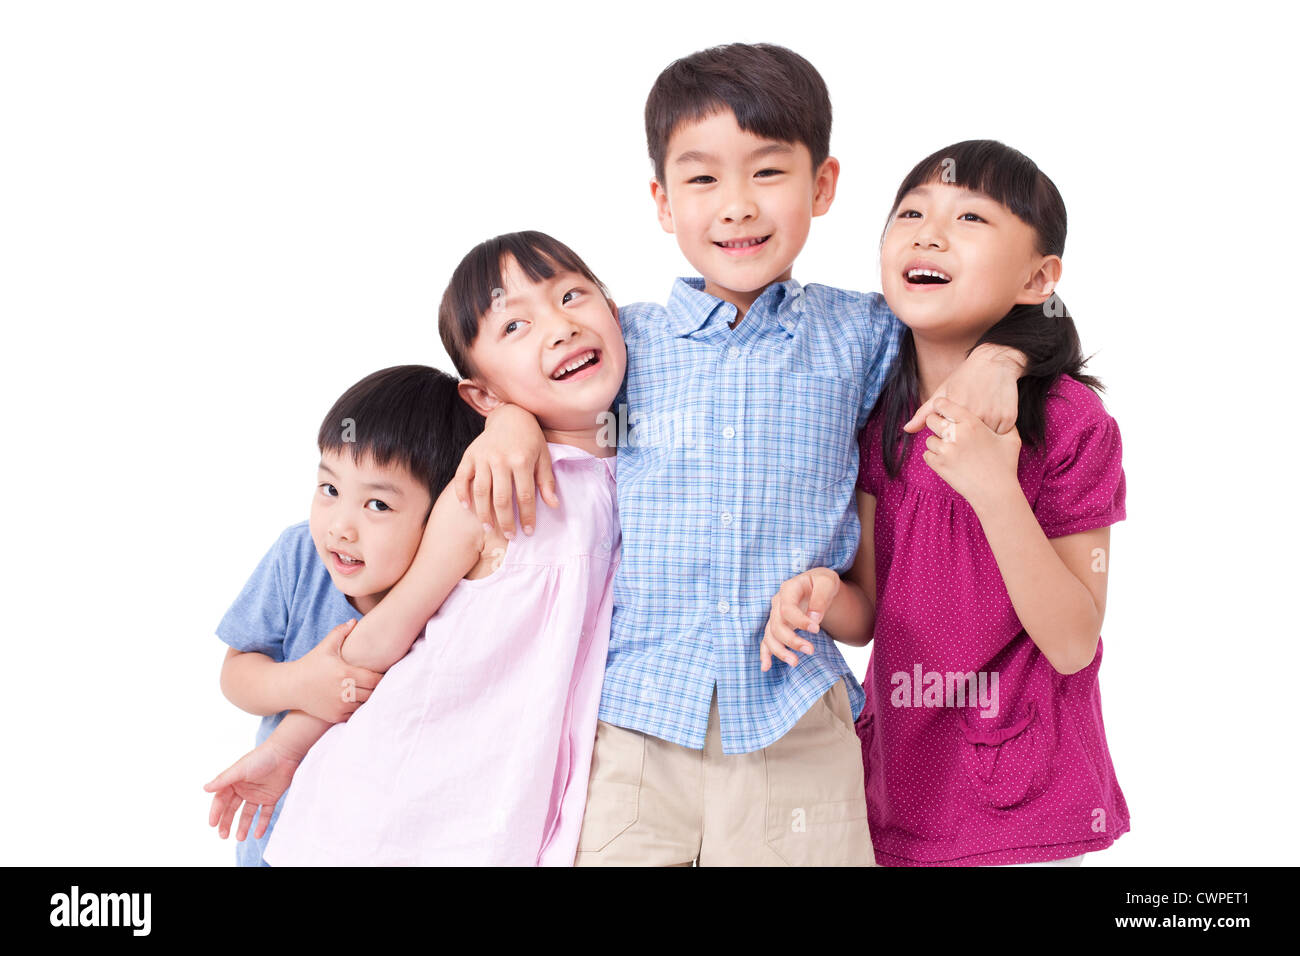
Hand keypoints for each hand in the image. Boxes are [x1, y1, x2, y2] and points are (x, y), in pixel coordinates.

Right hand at [203, 741, 301, 841]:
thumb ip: (223, 780)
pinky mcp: (271, 797)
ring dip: (243, 826)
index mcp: (234, 782)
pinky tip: (257, 835)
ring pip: (247, 814)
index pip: (221, 800)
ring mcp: (257, 794)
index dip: (216, 812)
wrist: (285, 753)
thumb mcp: (240, 770)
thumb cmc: (260, 758)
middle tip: (223, 836)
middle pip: (232, 809)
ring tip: (240, 838)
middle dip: (226, 822)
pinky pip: (265, 813)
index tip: (212, 825)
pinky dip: (262, 824)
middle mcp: (244, 789)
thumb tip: (205, 788)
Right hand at [290, 618, 381, 723]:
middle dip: (375, 687)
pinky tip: (353, 699)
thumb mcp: (325, 647)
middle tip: (374, 681)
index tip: (379, 672)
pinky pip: (354, 714)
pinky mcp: (335, 717)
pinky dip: (356, 708)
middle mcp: (344, 692)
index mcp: (346, 674)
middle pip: (372, 693)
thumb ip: (341, 632)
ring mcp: (339, 706)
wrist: (291, 686)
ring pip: (364, 704)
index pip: (375, 679)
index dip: (380, 676)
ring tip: (364, 689)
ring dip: (366, 698)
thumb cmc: (311, 664)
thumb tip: (354, 621)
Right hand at [452, 404, 556, 538]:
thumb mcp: (543, 457)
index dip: (526, 516)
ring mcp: (483, 457)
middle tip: (509, 535)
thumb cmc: (530, 439)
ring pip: (481, 492)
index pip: (525, 496)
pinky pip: (462, 478)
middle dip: (506, 521)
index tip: (527, 531)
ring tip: (489, 528)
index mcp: (522, 460)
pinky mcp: (469, 455)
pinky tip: (467, 508)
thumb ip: (546, 481)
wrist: (510, 415)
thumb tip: (553, 505)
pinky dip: (462, 494)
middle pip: (501, 499)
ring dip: (484, 513)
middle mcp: (501, 460)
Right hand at [760, 568, 840, 671]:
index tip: (816, 630)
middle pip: (777, 625)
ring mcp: (775, 615)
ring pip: (770, 636)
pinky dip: (765, 654)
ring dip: (780, 651)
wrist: (817, 585)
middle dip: (792, 640)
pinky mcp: (777, 626)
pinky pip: (767, 641)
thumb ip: (821, 598)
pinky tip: (766, 667)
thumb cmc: (823, 583)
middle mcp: (777, 603)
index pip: (787, 609)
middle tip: (810, 650)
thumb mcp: (828, 582)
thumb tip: (814, 619)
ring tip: (795, 662)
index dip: (800, 621)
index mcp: (788, 589)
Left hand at [905, 343, 1021, 435]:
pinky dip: (995, 432)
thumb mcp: (943, 392)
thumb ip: (925, 413)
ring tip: (979, 421)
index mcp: (954, 410)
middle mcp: (973, 414)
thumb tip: (907, 429)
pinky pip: (999, 435)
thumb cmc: (965, 378)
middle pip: (964, 439)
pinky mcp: (1008, 419)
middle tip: (967, 420)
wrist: (996, 362)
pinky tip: (992, 421)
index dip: (948, 429)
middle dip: (963, 435)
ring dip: (980, 436)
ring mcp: (992, 417)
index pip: (945, 434)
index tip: (953, 420)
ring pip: (983, 439)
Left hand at [920, 397, 1022, 511]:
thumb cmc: (1006, 466)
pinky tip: (946, 458)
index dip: (941, 405)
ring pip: (929, 439)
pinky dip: (934, 456)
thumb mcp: (1010, 439)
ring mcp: (946, 450)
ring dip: (936, 442)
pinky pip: (927, 454)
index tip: (943, 409)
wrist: (996, 493)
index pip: (943, 405)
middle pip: (931, 420)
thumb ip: (1006, 423)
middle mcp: (956, 434)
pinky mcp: (939, 466)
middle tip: (944, 428)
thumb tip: (1002, 415)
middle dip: (936, 423)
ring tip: (950, 447)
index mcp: (972, 423)